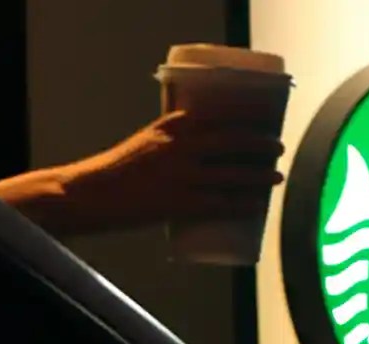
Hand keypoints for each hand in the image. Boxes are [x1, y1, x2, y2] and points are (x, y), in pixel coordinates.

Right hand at [51, 110, 284, 234]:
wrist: (91, 193)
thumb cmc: (118, 169)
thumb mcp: (148, 141)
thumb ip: (176, 140)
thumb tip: (207, 148)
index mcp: (172, 125)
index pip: (220, 112)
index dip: (248, 114)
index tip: (267, 113)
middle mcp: (181, 146)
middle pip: (233, 141)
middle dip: (260, 143)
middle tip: (277, 146)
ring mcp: (182, 175)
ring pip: (233, 174)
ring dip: (259, 175)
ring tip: (276, 176)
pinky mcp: (179, 203)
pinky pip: (221, 202)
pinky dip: (242, 203)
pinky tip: (255, 205)